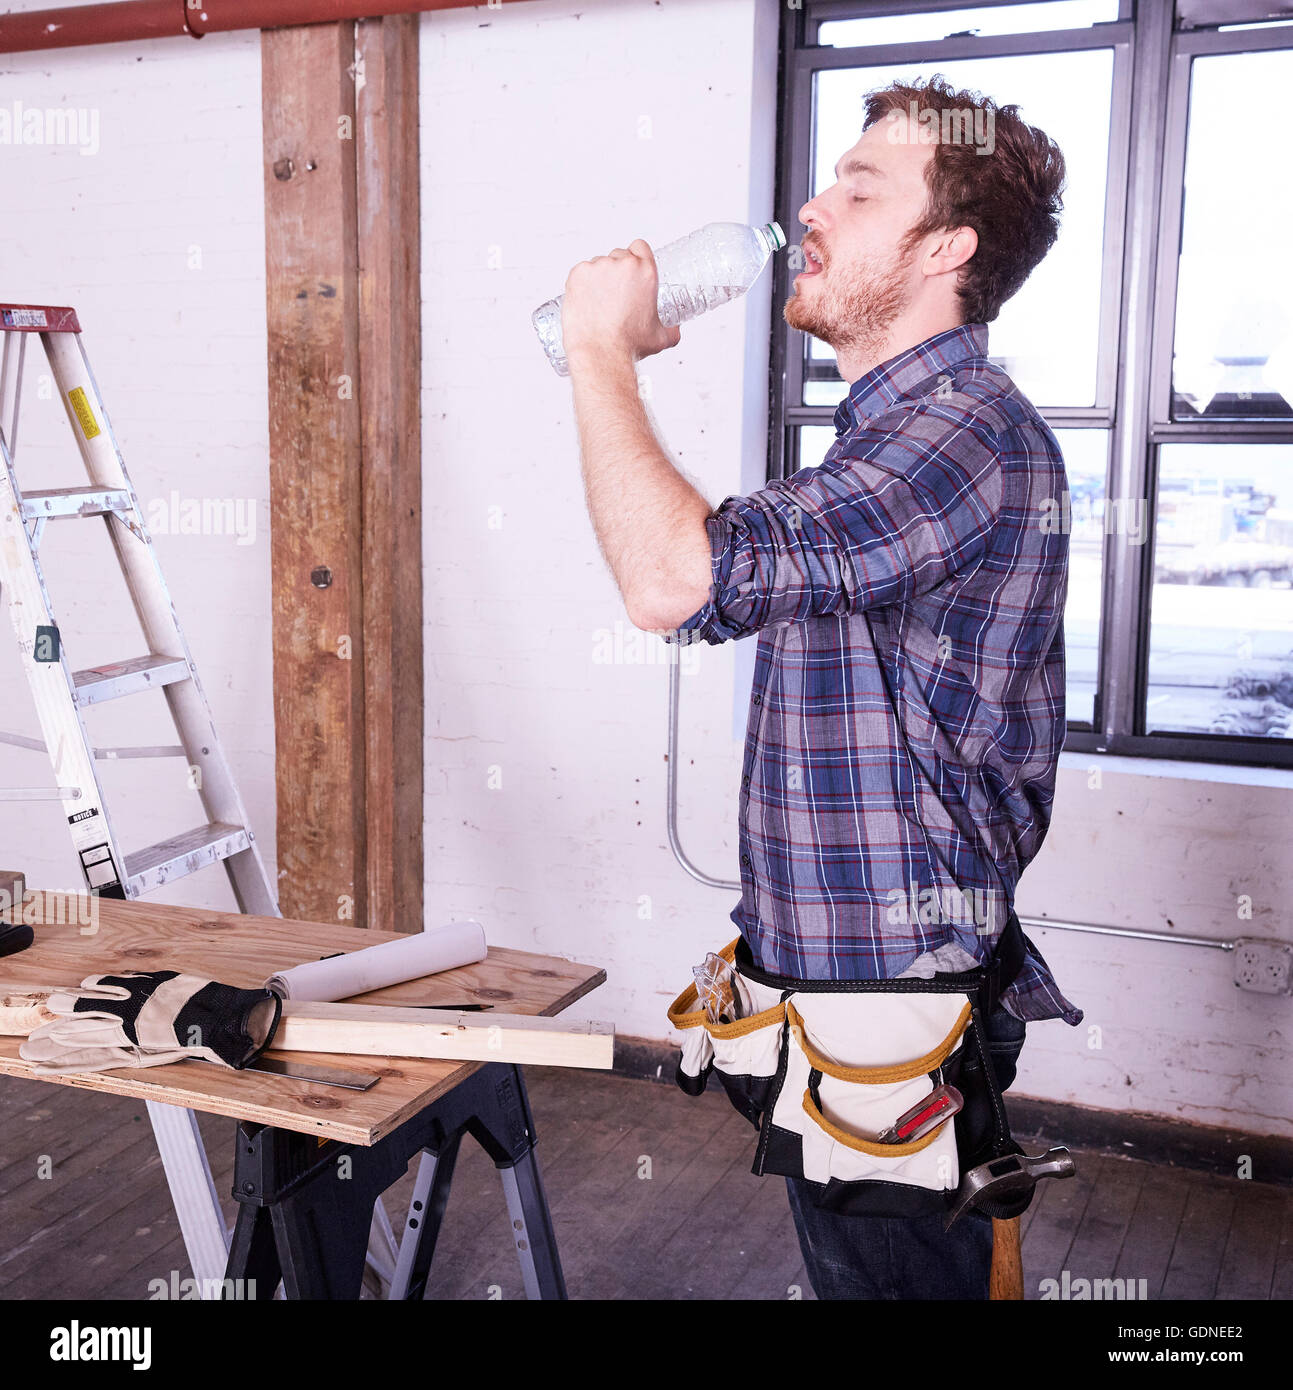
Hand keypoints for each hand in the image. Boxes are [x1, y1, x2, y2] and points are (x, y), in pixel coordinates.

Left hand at [561, 238, 681, 369]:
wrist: (600, 353)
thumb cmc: (628, 345)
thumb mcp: (661, 338)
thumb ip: (672, 330)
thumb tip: (675, 330)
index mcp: (645, 272)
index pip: (639, 246)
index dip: (635, 256)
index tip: (631, 269)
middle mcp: (622, 264)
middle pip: (618, 255)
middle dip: (617, 271)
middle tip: (615, 293)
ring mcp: (598, 267)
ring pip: (598, 264)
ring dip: (599, 277)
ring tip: (599, 302)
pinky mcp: (578, 274)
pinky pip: (581, 272)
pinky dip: (582, 283)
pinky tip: (586, 300)